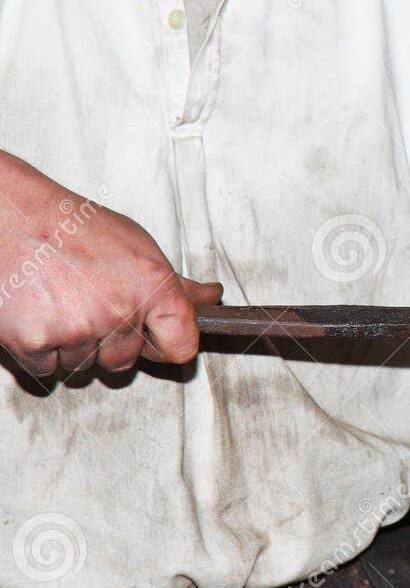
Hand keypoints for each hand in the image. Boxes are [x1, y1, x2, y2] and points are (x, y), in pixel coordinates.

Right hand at [0, 153, 221, 377]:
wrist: (8, 217)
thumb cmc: (70, 226)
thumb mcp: (136, 247)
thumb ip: (175, 283)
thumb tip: (211, 298)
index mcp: (152, 287)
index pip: (182, 346)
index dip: (167, 346)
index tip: (156, 340)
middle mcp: (117, 311)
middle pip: (125, 362)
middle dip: (110, 344)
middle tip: (88, 307)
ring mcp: (76, 330)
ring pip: (84, 367)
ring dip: (73, 346)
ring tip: (59, 303)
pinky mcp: (34, 343)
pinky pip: (47, 370)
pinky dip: (41, 351)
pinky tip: (37, 315)